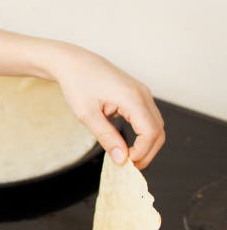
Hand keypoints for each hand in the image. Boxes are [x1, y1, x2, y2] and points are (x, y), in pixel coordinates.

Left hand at [48, 44, 164, 168]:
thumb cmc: (77, 84)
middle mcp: (142, 94)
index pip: (150, 132)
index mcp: (132, 98)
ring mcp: (141, 93)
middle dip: (147, 152)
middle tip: (128, 166)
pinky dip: (142, 133)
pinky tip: (125, 143)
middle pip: (158, 131)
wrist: (73, 63)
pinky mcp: (136, 94)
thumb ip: (107, 138)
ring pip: (155, 125)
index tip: (124, 163)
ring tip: (126, 157)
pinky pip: (147, 117)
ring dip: (145, 144)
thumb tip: (121, 159)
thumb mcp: (87, 115)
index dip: (141, 152)